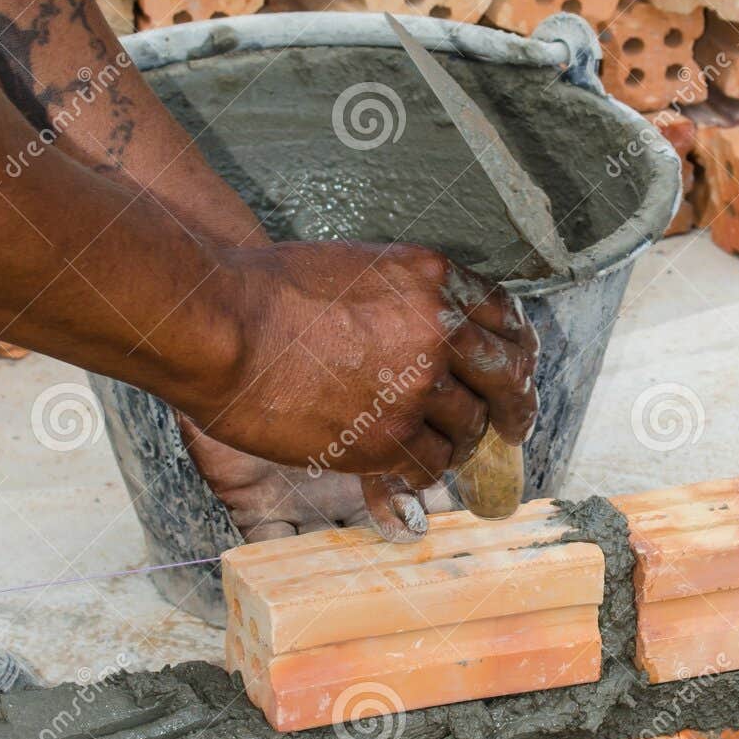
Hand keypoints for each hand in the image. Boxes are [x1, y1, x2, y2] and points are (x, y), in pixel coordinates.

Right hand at [189, 239, 537, 539]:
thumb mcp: (359, 269)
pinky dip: (426, 470)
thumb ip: (408, 299)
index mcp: (434, 280)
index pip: (504, 317)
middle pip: (506, 377)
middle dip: (517, 406)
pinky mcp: (389, 436)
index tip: (518, 370)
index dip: (517, 350)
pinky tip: (411, 468)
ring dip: (460, 441)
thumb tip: (436, 335)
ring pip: (468, 427)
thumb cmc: (268, 291)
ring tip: (445, 449)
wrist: (220, 323)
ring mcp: (418, 386)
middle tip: (517, 427)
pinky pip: (430, 463)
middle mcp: (438, 330)